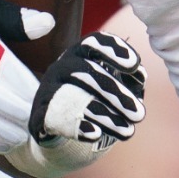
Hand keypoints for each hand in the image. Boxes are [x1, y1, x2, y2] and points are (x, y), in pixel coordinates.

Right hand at [9, 32, 147, 177]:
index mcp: (80, 54)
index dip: (114, 50)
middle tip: (140, 115)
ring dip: (105, 116)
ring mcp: (47, 91)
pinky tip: (95, 134)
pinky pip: (54, 118)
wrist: (56, 124)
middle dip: (116, 93)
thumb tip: (140, 77)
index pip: (94, 43)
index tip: (135, 64)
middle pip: (87, 72)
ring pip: (74, 99)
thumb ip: (127, 80)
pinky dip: (76, 126)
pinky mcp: (38, 116)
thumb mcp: (110, 86)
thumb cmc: (91, 97)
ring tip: (128, 131)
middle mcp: (61, 67)